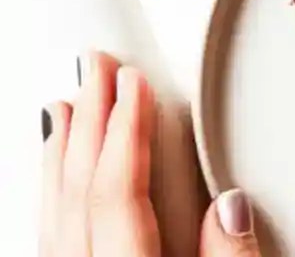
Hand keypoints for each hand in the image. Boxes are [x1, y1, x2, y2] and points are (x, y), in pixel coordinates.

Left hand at [40, 51, 262, 256]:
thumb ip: (230, 256)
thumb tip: (231, 206)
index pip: (118, 192)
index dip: (126, 131)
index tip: (134, 82)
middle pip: (80, 191)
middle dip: (93, 120)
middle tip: (98, 68)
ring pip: (56, 209)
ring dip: (65, 150)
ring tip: (72, 103)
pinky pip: (50, 232)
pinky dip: (54, 189)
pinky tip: (60, 170)